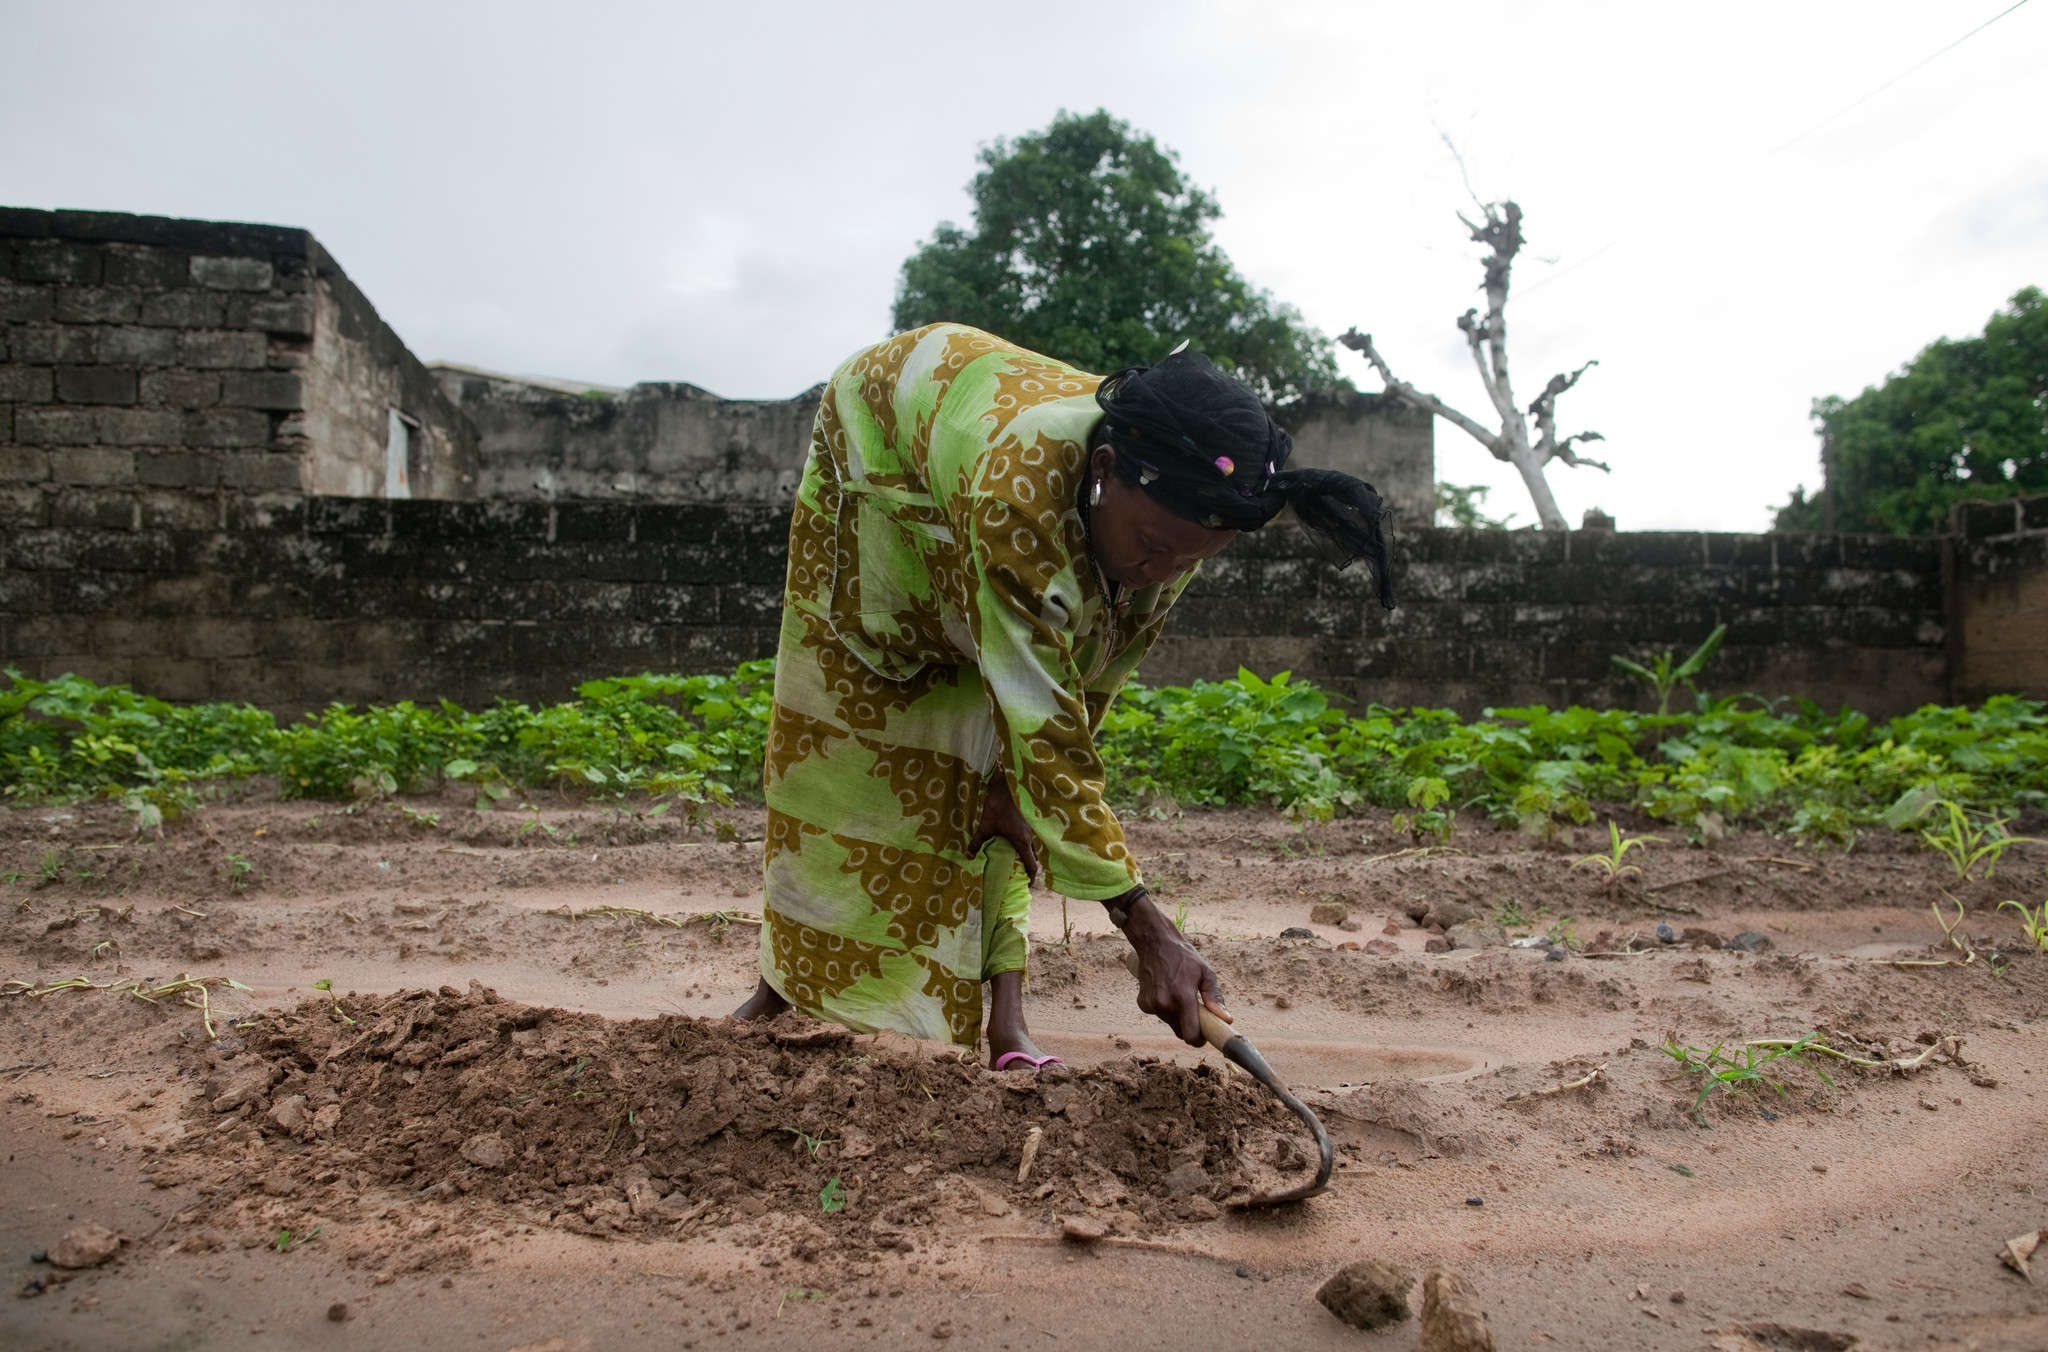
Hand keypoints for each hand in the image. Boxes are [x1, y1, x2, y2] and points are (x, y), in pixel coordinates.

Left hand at [968, 770, 1038, 882]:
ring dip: (1027, 856)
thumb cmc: (999, 808)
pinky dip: (1025, 846)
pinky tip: (1014, 844)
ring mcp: (1030, 829)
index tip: (1027, 885)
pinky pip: (1029, 839)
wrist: (1008, 787)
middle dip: (1029, 868)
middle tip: (1020, 875)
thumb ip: (977, 842)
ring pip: (1032, 847)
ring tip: (1016, 861)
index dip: (1032, 878)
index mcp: (1022, 842)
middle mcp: (1029, 837)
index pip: (1032, 865)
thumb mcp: (985, 826)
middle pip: (1034, 858)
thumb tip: (968, 857)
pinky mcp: (1028, 822)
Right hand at [1121, 891, 1230, 1046]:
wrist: (1154, 942)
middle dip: (1190, 1026)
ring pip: (1170, 1023)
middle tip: (1195, 1010)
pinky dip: (1165, 1008)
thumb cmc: (1183, 956)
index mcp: (1182, 998)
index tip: (1205, 1035)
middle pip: (1181, 1032)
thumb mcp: (1205, 973)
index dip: (1200, 1039)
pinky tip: (1166, 990)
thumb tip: (1227, 1020)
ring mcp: (1151, 1005)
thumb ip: (1214, 998)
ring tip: (1179, 992)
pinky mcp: (1143, 1004)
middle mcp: (1164, 1005)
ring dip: (1178, 1015)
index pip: (1190, 1035)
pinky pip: (1159, 1014)